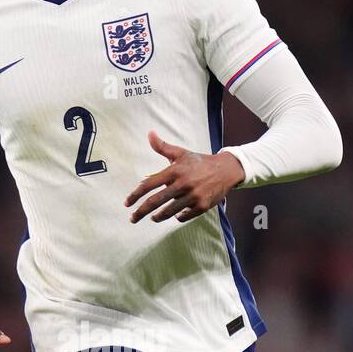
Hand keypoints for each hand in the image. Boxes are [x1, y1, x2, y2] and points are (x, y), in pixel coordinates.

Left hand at [124, 129, 245, 223]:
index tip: (127, 203)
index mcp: (174, 171)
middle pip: (155, 202)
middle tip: (132, 219)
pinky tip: (174, 216)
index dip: (135, 195)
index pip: (149, 184)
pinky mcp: (202, 206)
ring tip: (153, 218)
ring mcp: (192, 196)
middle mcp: (182, 184)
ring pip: (169, 211)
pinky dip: (177, 217)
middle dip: (141, 212)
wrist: (226, 170)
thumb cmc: (199, 162)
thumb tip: (149, 133)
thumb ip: (163, 147)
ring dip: (158, 217)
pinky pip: (184, 216)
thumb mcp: (181, 153)